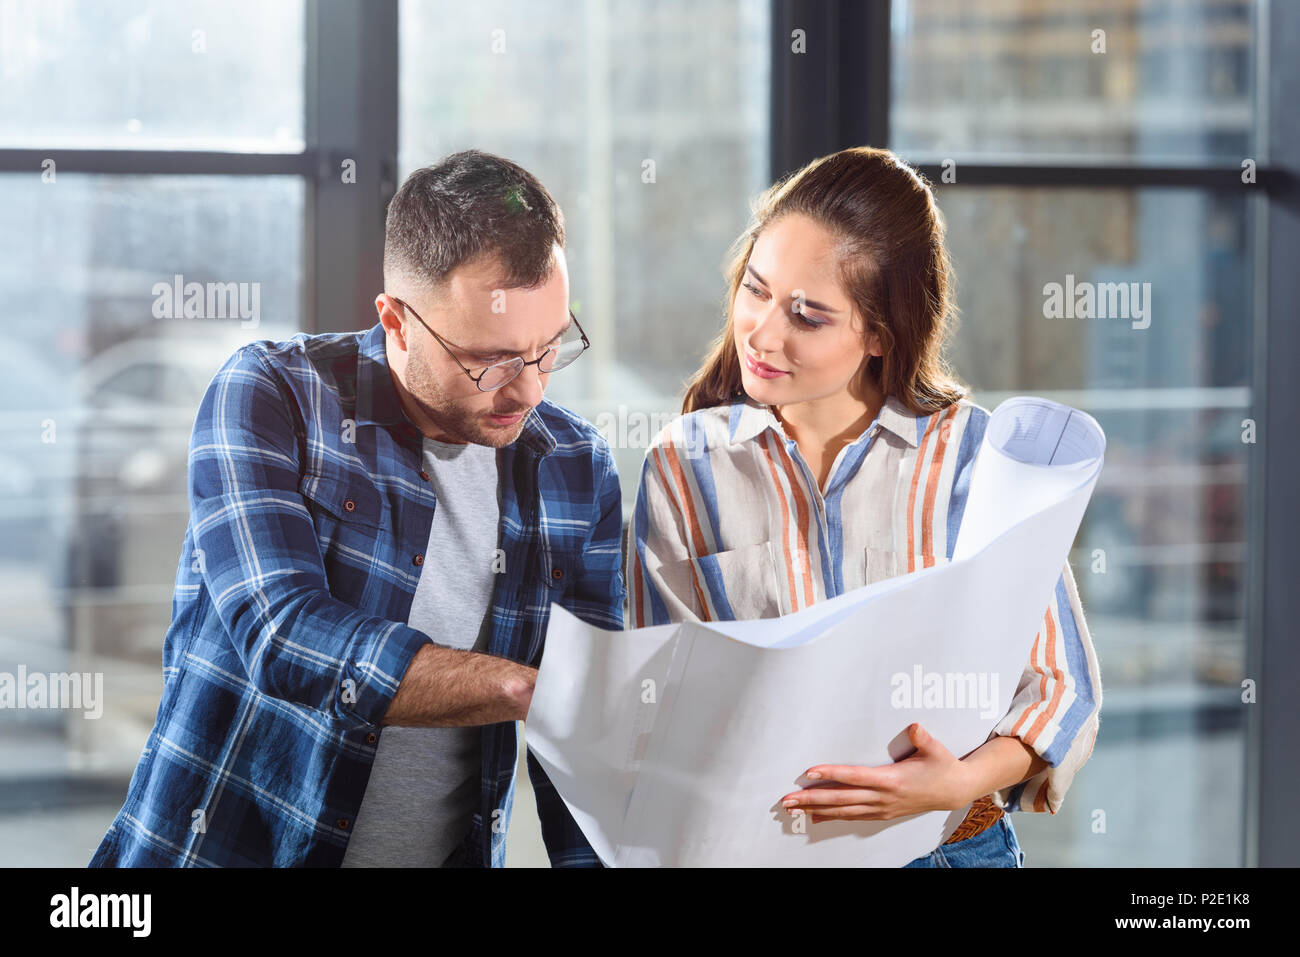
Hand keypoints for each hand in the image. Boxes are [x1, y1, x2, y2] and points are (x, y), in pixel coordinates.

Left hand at [779, 723, 973, 822]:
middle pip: (841, 798)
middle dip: (812, 799)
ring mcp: (882, 807)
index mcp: (891, 780)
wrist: (954, 791)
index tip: (809, 772)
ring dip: (816, 810)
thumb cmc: (942, 766)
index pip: (854, 777)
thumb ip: (923, 738)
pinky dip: (832, 817)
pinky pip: (852, 816)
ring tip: (793, 808)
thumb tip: (915, 727)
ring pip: (843, 811)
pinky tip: (815, 818)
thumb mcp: (936, 749)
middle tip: (787, 799)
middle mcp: (883, 797)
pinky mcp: (883, 812)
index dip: (831, 774)